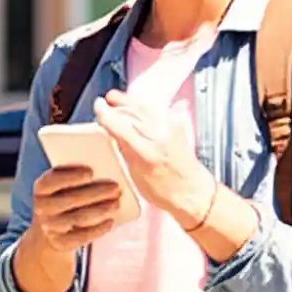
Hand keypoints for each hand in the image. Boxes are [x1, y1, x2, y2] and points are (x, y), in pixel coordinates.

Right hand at [28, 165, 122, 254]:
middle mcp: (42, 208)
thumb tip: (107, 159)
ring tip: (117, 203)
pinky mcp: (60, 243)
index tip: (91, 172)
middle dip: (95, 192)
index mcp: (41, 188)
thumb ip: (76, 172)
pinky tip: (110, 221)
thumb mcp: (61, 185)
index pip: (52, 180)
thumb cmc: (64, 198)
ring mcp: (50, 227)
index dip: (70, 176)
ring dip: (100, 210)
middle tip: (116, 187)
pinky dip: (98, 229)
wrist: (49, 231)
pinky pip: (82, 236)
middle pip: (70, 199)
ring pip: (78, 218)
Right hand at [92, 89, 216, 226]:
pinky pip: (157, 108)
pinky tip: (139, 106)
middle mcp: (159, 135)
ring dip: (130, 101)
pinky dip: (145, 105)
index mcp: (145, 151)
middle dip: (118, 103)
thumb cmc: (166, 190)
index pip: (119, 124)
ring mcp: (171, 127)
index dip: (105, 112)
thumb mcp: (134, 173)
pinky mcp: (178, 124)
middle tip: (106, 101)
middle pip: (132, 110)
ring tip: (118, 99)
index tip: (98, 105)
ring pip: (145, 105)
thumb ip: (123, 149)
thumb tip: (112, 132)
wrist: (193, 192)